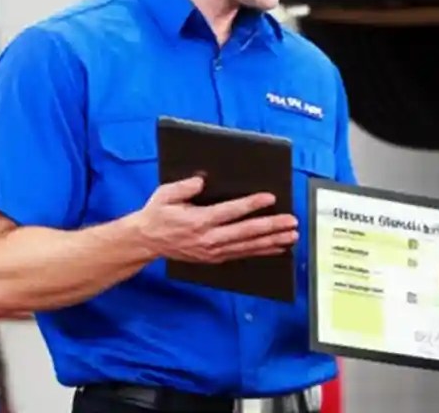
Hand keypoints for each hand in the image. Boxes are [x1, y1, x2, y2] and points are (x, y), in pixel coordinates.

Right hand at [134, 175, 297, 263]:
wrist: (146, 242)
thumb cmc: (157, 214)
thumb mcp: (165, 195)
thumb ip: (185, 187)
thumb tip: (202, 180)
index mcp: (199, 220)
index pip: (231, 212)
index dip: (252, 204)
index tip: (270, 197)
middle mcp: (209, 238)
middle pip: (246, 232)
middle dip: (272, 227)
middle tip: (292, 222)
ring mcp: (213, 250)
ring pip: (248, 246)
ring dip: (272, 241)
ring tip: (292, 236)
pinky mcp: (214, 258)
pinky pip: (242, 255)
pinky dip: (261, 251)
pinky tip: (277, 248)